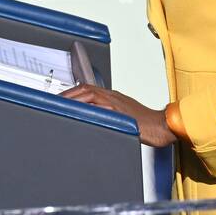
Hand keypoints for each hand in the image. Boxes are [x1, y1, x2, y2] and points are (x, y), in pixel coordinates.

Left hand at [61, 84, 177, 147]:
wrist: (162, 125)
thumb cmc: (145, 122)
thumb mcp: (123, 115)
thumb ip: (107, 113)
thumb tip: (91, 117)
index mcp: (112, 96)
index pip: (86, 89)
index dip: (71, 92)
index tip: (59, 99)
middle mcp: (112, 97)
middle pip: (85, 89)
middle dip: (67, 94)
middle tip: (53, 102)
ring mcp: (116, 104)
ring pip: (90, 95)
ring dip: (73, 99)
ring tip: (60, 106)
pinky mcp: (121, 114)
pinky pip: (100, 108)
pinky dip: (88, 109)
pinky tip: (79, 114)